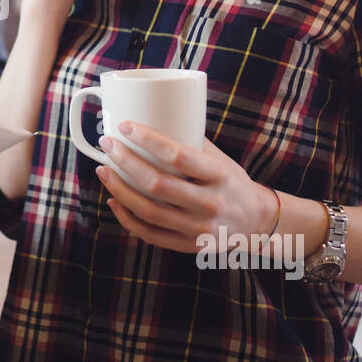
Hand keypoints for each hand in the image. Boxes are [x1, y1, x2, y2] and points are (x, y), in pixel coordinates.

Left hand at [95, 120, 273, 253]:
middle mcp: (210, 204)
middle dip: (125, 162)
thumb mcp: (220, 159)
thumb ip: (190, 142)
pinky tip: (114, 201)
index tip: (126, 126)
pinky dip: (127, 219)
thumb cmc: (231, 182)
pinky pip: (151, 234)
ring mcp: (199, 229)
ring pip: (149, 211)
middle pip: (158, 185)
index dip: (148, 140)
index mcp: (220, 176)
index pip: (179, 156)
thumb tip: (152, 115)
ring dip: (120, 190)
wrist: (257, 222)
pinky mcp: (189, 246)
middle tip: (107, 145)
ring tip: (104, 170)